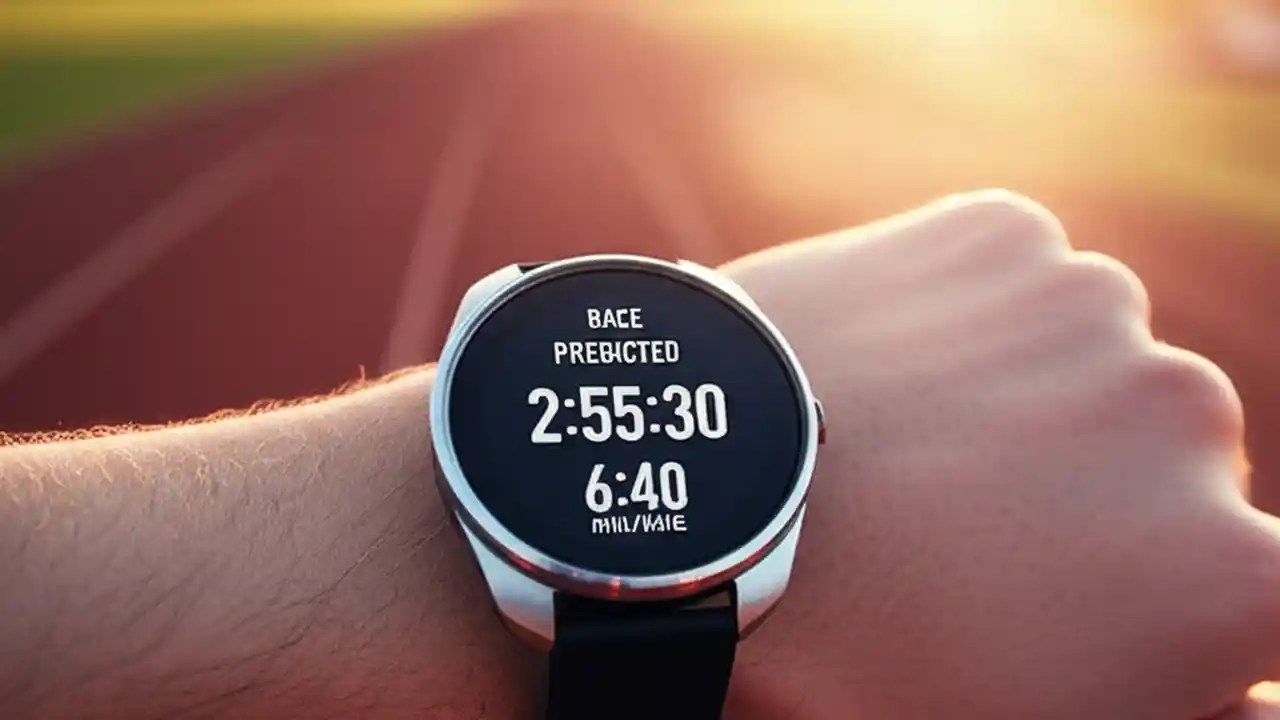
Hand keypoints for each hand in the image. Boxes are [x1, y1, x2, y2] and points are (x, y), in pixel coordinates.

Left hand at [720, 191, 1272, 718]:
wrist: (680, 511)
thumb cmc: (846, 660)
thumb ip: (1181, 709)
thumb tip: (1256, 702)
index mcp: (1225, 575)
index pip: (1251, 590)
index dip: (1161, 597)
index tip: (1083, 595)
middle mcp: (1192, 417)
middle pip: (1172, 465)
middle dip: (1095, 498)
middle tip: (963, 531)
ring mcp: (1093, 306)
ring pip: (1093, 362)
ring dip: (1034, 400)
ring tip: (910, 449)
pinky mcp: (1002, 231)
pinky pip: (1019, 284)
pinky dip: (975, 320)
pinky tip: (889, 373)